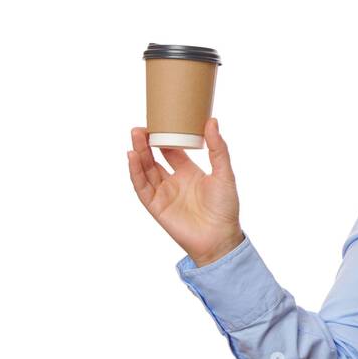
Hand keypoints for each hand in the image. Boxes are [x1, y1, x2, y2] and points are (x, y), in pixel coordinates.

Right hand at [127, 117, 244, 266]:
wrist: (220, 237)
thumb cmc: (225, 207)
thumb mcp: (224, 173)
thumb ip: (218, 148)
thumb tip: (212, 121)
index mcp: (189, 173)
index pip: (172, 151)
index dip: (164, 138)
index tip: (158, 122)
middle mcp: (174, 182)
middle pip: (154, 159)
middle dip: (146, 144)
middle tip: (140, 128)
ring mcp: (163, 194)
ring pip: (145, 170)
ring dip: (138, 154)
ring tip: (135, 136)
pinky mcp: (155, 206)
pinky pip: (141, 187)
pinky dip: (135, 172)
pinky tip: (132, 157)